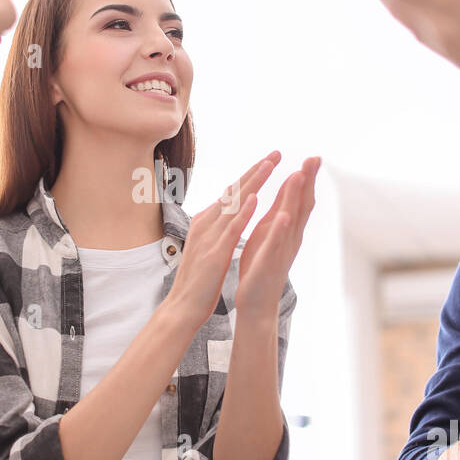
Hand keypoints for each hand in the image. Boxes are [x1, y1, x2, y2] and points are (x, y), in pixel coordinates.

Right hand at [166, 152, 276, 329]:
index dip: (251, 176)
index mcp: (207, 221)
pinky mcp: (214, 252)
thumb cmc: (198, 279)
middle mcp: (206, 223)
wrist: (183, 306)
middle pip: (234, 191)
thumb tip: (222, 212)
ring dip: (252, 182)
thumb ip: (214, 227)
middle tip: (276, 153)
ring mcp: (209, 236)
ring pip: (233, 203)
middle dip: (256, 170)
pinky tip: (254, 198)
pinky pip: (230, 228)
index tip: (269, 161)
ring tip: (269, 165)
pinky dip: (242, 211)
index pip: (232, 193)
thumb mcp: (207, 245)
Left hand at [234, 156, 320, 316]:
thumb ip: (280, 210)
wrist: (257, 303)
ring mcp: (281, 249)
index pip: (299, 198)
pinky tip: (283, 215)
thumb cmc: (261, 265)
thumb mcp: (270, 231)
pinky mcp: (268, 262)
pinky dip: (279, 228)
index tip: (313, 157)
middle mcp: (290, 237)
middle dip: (308, 181)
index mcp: (287, 228)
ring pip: (291, 219)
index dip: (306, 178)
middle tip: (315, 158)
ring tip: (299, 176)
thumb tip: (290, 186)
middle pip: (302, 205)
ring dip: (295, 197)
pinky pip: (275, 243)